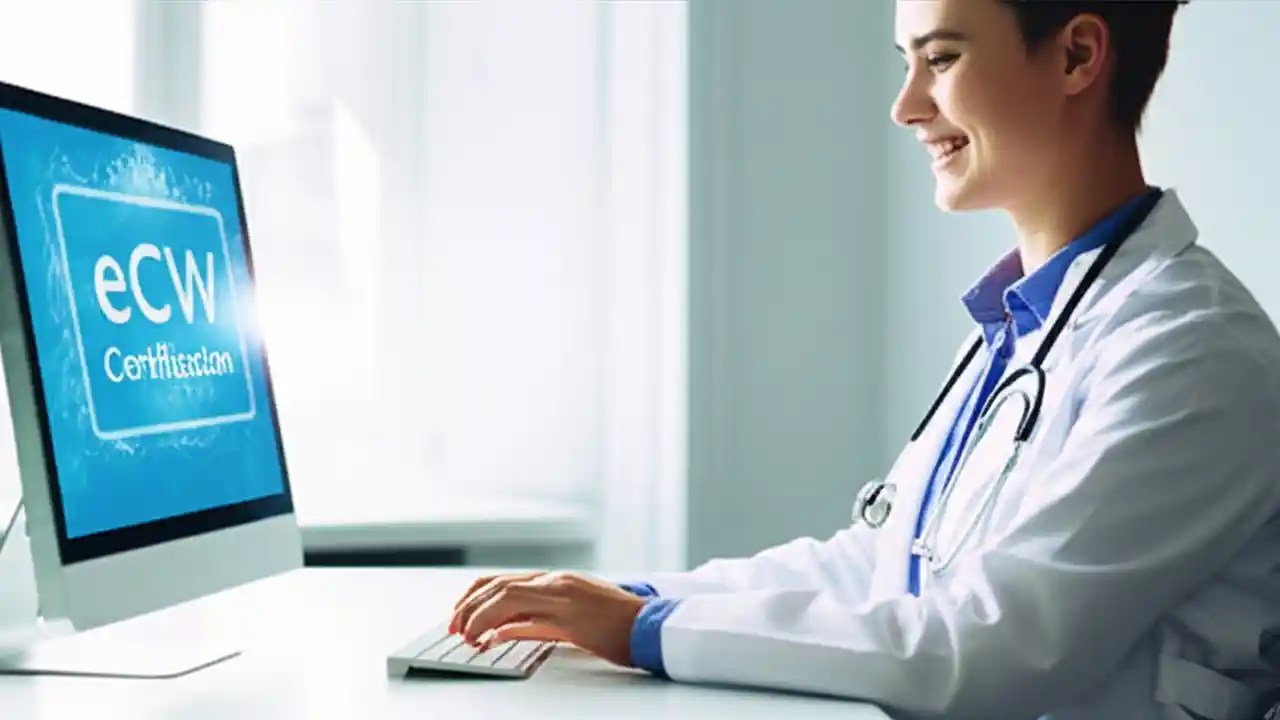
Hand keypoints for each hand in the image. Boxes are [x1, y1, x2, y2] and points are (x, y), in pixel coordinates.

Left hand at [448, 570, 646, 666]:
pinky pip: (528, 618)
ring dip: (479, 615)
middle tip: (454, 627)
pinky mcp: (570, 617)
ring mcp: (562, 597)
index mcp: (556, 580)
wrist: (651, 626)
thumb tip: (502, 631)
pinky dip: (503, 627)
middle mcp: (555, 583)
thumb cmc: (617, 625)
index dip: (474, 595)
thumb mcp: (571, 619)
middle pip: (498, 585)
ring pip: (506, 596)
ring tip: (466, 635)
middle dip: (468, 606)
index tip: (459, 612)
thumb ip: (536, 621)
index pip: (502, 580)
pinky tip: (490, 640)